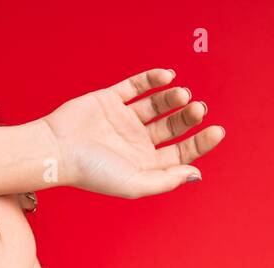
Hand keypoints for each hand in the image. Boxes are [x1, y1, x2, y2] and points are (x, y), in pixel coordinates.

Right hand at [38, 67, 224, 198]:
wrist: (57, 150)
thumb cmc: (92, 172)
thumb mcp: (134, 183)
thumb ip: (166, 180)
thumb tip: (195, 174)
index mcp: (145, 165)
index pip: (181, 153)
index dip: (200, 142)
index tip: (216, 130)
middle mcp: (137, 142)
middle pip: (173, 126)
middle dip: (188, 117)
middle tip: (198, 108)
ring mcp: (124, 120)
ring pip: (157, 104)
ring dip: (173, 97)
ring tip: (181, 93)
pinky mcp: (111, 100)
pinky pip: (136, 86)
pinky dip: (152, 79)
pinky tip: (167, 77)